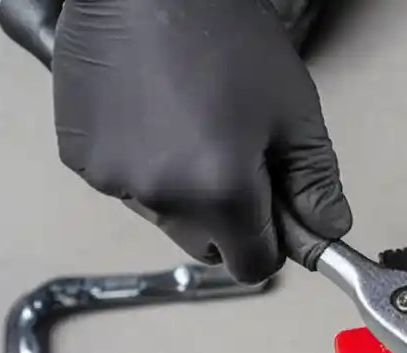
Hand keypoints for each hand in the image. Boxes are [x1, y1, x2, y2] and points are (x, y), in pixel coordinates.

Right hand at [52, 0, 350, 282]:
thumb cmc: (225, 34)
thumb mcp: (292, 109)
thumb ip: (313, 181)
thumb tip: (327, 230)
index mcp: (220, 192)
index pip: (253, 265)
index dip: (272, 240)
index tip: (276, 207)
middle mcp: (161, 198)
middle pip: (207, 245)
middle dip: (229, 217)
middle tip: (236, 154)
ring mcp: (112, 178)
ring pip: (165, 216)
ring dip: (183, 190)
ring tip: (191, 122)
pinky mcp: (79, 156)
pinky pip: (124, 183)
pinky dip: (142, 163)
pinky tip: (152, 113)